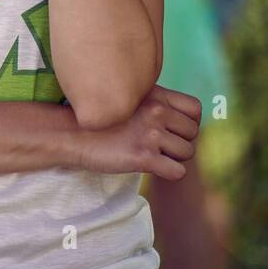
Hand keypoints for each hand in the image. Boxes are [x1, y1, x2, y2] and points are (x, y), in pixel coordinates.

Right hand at [74, 85, 202, 180]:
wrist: (72, 133)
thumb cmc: (100, 119)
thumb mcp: (128, 99)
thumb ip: (154, 103)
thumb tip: (178, 118)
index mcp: (154, 96)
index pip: (195, 109)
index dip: (188, 121)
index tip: (173, 128)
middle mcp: (156, 112)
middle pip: (193, 133)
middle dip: (180, 141)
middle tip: (159, 145)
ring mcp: (151, 135)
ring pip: (188, 153)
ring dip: (174, 157)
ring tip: (152, 154)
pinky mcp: (144, 157)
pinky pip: (178, 172)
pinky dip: (168, 173)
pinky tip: (151, 167)